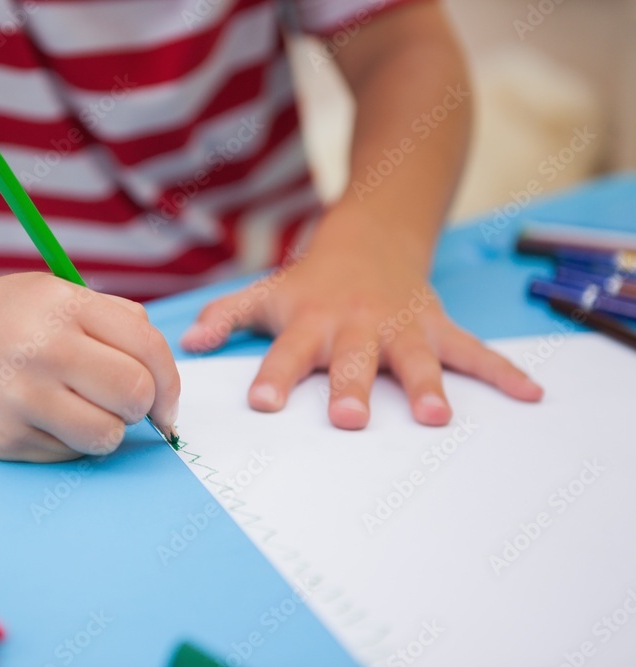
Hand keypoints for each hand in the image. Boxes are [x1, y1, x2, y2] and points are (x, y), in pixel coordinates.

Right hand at [0, 272, 179, 460]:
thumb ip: (115, 320)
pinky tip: (42, 420)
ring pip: (106, 435)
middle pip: (134, 394)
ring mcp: (20, 394)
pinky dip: (68, 444)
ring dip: (106, 431)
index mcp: (65, 305)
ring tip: (81, 414)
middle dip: (141, 408)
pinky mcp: (3, 436)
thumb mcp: (56, 295)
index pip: (148, 348)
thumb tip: (162, 377)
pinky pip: (67, 455)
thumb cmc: (4, 318)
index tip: (164, 404)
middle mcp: (44, 347)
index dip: (169, 383)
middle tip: (124, 408)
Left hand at [179, 216, 542, 428]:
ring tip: (436, 418)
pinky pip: (473, 350)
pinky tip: (532, 394)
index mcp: (311, 321)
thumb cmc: (313, 282)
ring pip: (415, 357)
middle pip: (352, 360)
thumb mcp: (268, 292)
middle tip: (347, 418)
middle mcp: (356, 326)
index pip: (286, 352)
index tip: (264, 404)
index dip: (275, 376)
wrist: (372, 237)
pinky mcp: (437, 327)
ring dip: (427, 385)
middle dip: (351, 388)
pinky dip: (503, 371)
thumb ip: (228, 316)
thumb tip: (188, 345)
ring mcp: (400, 327)